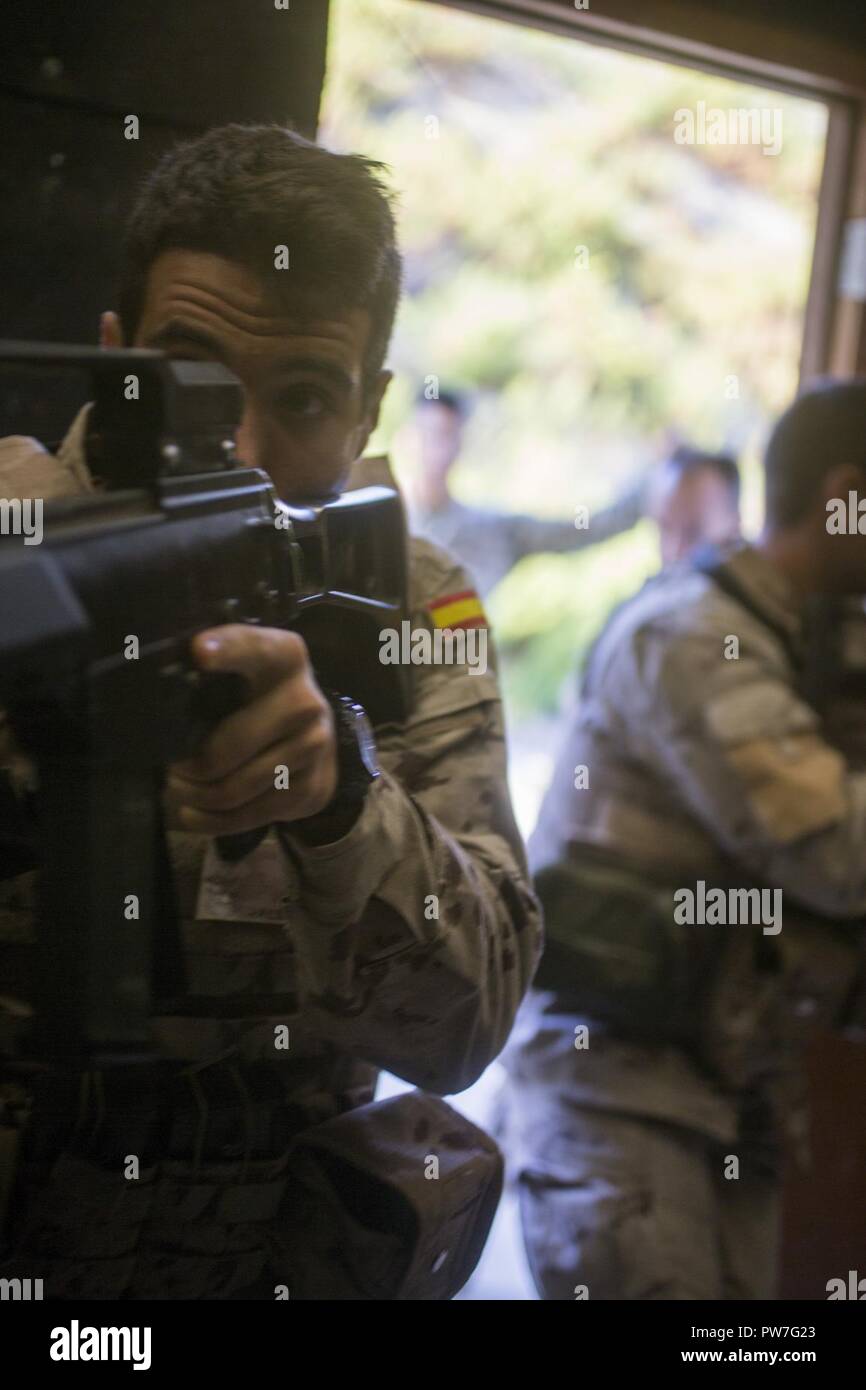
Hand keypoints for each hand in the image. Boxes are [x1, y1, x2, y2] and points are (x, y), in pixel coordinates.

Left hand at [164, 625, 337, 834]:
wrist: (317, 737)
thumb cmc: (259, 697)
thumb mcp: (244, 671)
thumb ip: (210, 673)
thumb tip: (150, 691)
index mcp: (283, 657)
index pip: (253, 650)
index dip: (227, 650)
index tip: (199, 651)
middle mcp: (304, 701)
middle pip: (226, 748)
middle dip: (185, 765)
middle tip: (168, 767)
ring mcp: (312, 747)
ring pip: (231, 789)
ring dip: (193, 795)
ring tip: (177, 789)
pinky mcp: (310, 789)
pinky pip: (246, 816)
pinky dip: (210, 820)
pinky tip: (192, 814)